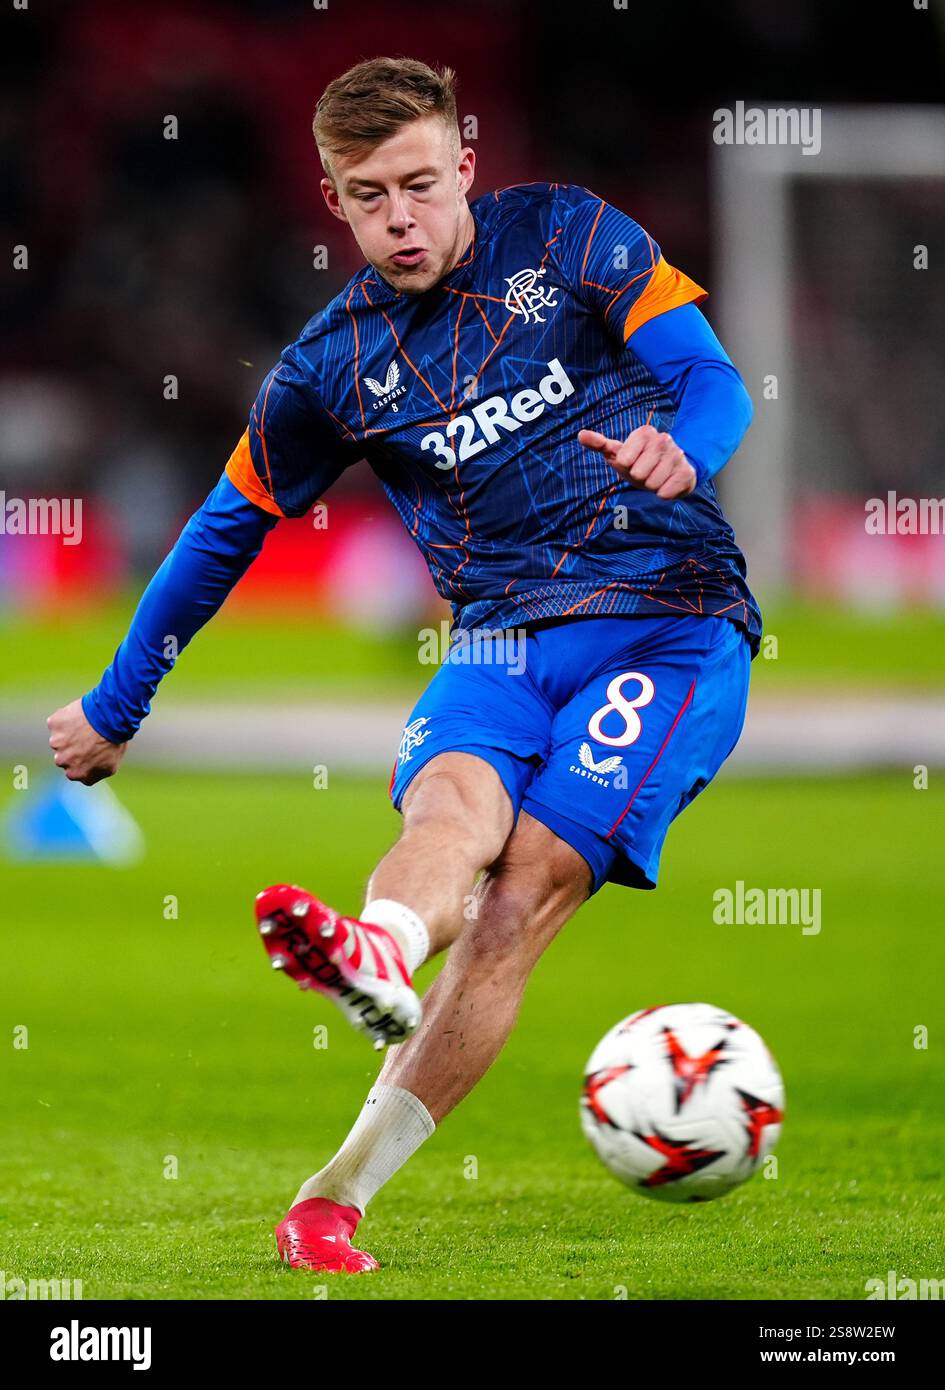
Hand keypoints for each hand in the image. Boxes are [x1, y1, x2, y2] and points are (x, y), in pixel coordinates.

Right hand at [47, 699, 126, 784]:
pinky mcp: (54, 725)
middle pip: (64, 755)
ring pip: (59, 739)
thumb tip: (89, 775)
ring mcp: (56, 742)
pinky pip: (58, 723)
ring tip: (87, 726)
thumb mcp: (110, 766)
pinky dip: (67, 719)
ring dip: (69, 733)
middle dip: (73, 748)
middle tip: (89, 737)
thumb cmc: (113, 743)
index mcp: (74, 774)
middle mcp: (62, 761)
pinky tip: (81, 716)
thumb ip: (94, 774)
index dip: (83, 758)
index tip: (91, 750)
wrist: (109, 720)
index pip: (74, 770)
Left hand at [578, 424, 697, 498]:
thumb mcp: (618, 453)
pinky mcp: (687, 472)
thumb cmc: (639, 462)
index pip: (623, 460)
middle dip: (638, 478)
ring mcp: (677, 455)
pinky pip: (666, 492)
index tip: (632, 462)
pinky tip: (667, 484)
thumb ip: (599, 444)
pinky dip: (663, 494)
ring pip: (652, 484)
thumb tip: (580, 434)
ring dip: (651, 486)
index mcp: (644, 432)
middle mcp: (663, 439)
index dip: (625, 467)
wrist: (672, 472)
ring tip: (656, 477)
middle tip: (645, 472)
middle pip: (638, 473)